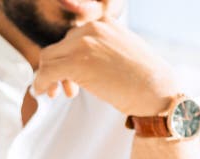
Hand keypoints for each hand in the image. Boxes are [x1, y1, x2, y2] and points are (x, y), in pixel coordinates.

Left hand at [33, 17, 177, 115]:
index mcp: (105, 24)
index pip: (75, 36)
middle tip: (66, 88)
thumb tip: (92, 62)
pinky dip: (41, 83)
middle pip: (60, 46)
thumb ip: (107, 49)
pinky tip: (42, 93)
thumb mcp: (129, 53)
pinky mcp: (76, 63)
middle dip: (59, 67)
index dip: (69, 55)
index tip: (71, 71)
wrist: (158, 93)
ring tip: (54, 92)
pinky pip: (47, 72)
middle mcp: (91, 29)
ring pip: (49, 57)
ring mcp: (82, 44)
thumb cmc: (150, 81)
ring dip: (48, 76)